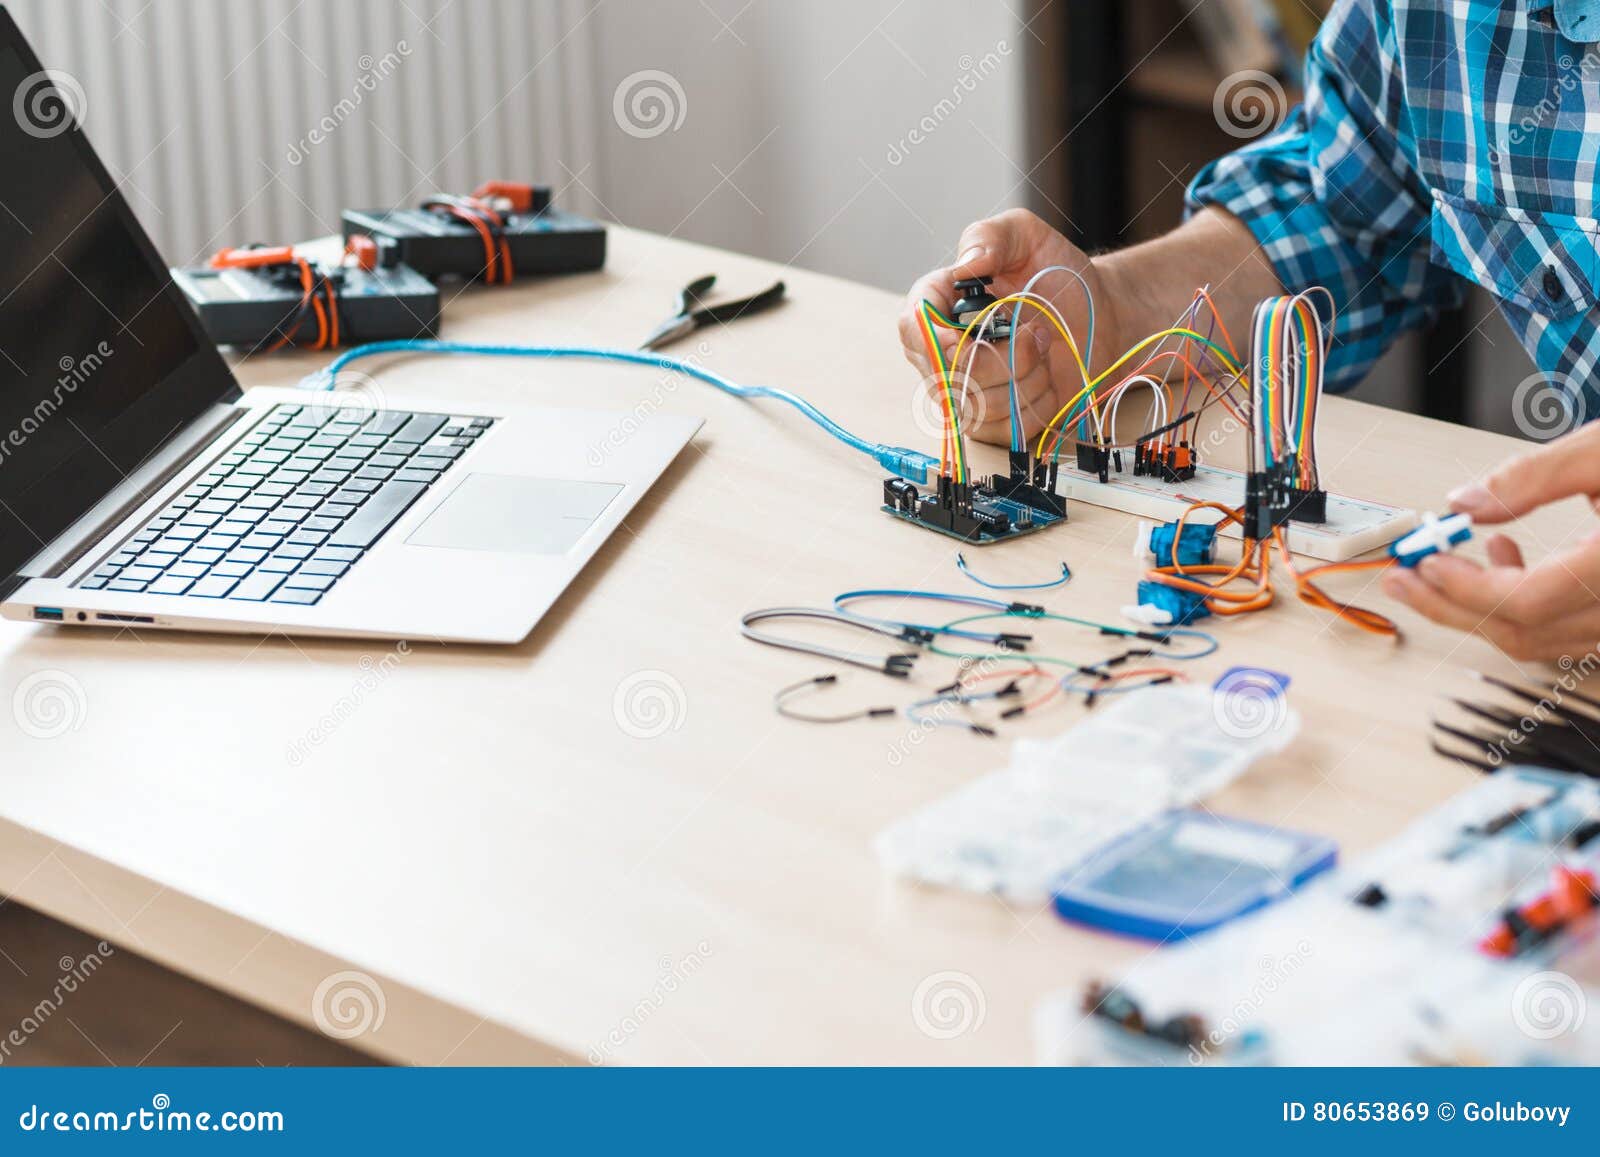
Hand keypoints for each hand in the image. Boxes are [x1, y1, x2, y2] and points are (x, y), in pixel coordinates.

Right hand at [898, 209, 1111, 446]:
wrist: (1098, 314)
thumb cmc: (1057, 274)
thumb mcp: (1025, 235)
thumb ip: (990, 237)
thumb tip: (965, 266)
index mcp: (934, 306)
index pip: (913, 329)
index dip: (940, 338)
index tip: (979, 330)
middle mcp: (939, 354)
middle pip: (948, 377)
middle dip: (1004, 358)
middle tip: (1035, 331)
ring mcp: (963, 394)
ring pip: (980, 407)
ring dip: (1027, 378)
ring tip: (1043, 350)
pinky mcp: (992, 425)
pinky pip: (1007, 429)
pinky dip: (1038, 405)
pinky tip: (1046, 380)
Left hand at [1382, 422, 1599, 661]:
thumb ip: (1531, 478)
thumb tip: (1461, 504)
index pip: (1524, 603)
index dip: (1461, 588)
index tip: (1419, 560)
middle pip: (1521, 633)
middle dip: (1451, 604)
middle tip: (1402, 573)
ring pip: (1540, 642)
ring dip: (1482, 607)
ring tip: (1453, 554)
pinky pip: (1566, 634)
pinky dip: (1522, 607)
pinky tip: (1505, 558)